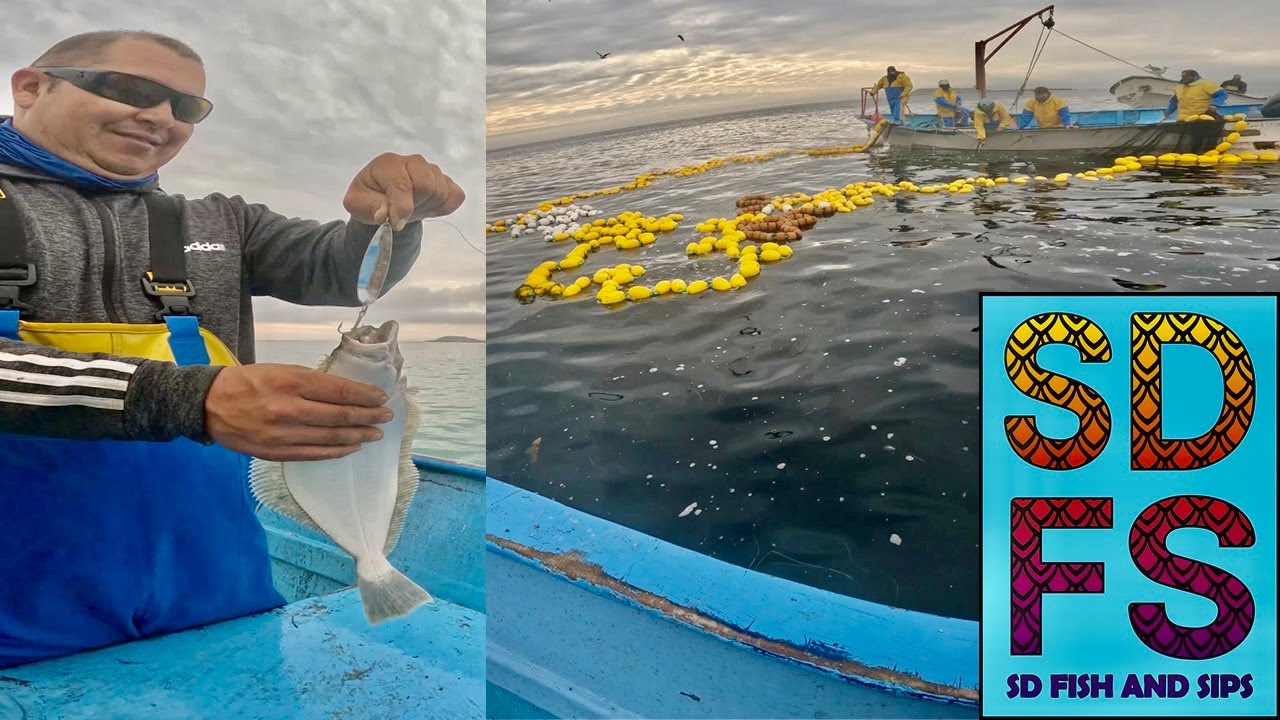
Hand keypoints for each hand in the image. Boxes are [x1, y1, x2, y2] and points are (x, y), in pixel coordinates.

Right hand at [205, 364, 393, 460]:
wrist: (209, 405)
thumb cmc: (249, 382)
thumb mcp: (281, 370)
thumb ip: (311, 382)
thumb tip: (346, 393)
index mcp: (291, 382)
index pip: (339, 391)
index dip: (364, 396)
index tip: (381, 397)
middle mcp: (289, 408)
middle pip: (339, 415)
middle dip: (368, 416)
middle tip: (386, 416)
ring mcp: (283, 433)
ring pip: (330, 438)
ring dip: (358, 436)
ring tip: (375, 433)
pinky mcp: (276, 452)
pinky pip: (314, 454)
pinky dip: (336, 452)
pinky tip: (351, 447)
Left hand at [344, 153, 465, 230]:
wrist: (385, 199)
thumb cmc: (370, 198)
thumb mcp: (357, 205)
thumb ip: (369, 208)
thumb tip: (384, 214)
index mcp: (388, 164)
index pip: (402, 184)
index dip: (401, 208)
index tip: (396, 224)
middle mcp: (413, 161)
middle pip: (427, 185)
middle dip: (416, 205)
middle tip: (404, 213)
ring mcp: (432, 170)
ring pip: (442, 191)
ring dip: (428, 207)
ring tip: (413, 209)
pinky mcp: (447, 181)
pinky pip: (456, 196)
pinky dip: (444, 207)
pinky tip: (427, 207)